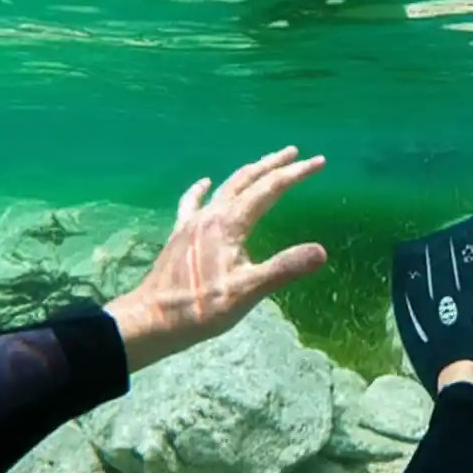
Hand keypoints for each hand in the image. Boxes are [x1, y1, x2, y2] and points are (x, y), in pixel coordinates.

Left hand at [104, 146, 327, 371]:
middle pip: (247, 180)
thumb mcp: (247, 292)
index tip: (319, 162)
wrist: (151, 319)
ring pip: (225, 187)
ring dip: (248, 173)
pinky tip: (205, 183)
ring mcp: (193, 223)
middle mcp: (211, 215)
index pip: (270, 189)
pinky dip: (203, 189)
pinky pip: (193, 202)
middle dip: (273, 165)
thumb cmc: (199, 308)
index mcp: (230, 224)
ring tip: (263, 164)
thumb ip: (283, 269)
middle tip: (295, 153)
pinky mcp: (180, 234)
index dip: (296, 173)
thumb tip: (321, 251)